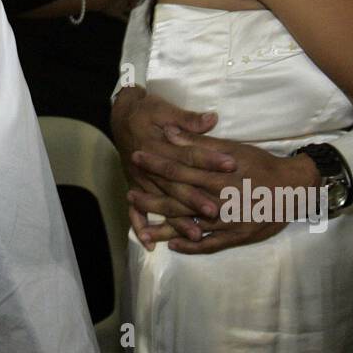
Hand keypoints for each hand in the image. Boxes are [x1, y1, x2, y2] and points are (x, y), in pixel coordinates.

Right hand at [111, 88, 224, 244]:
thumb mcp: (165, 109)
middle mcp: (148, 166)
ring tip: (196, 234)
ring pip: (161, 203)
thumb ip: (188, 119)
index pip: (189, 153)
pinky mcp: (136, 187)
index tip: (232, 164)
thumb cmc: (147, 111)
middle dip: (195, 199)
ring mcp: (141, 180)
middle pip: (175, 185)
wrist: (121, 116)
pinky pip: (135, 212)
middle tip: (215, 211)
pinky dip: (141, 227)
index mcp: (158, 144)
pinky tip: (151, 244)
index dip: (210, 159)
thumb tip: (211, 119)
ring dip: (177, 220)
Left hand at [129, 146, 320, 254]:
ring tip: (143, 229)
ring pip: (191, 225)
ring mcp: (228, 221)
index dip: (156, 163)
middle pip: (179, 199)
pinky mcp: (237, 236)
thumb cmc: (262, 164)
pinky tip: (174, 246)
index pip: (180, 168)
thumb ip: (200, 141)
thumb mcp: (233, 148)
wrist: (294, 188)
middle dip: (153, 198)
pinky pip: (210, 244)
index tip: (137, 157)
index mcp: (217, 174)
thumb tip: (170, 130)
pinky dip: (191, 245)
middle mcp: (220, 199)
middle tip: (130, 196)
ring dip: (165, 226)